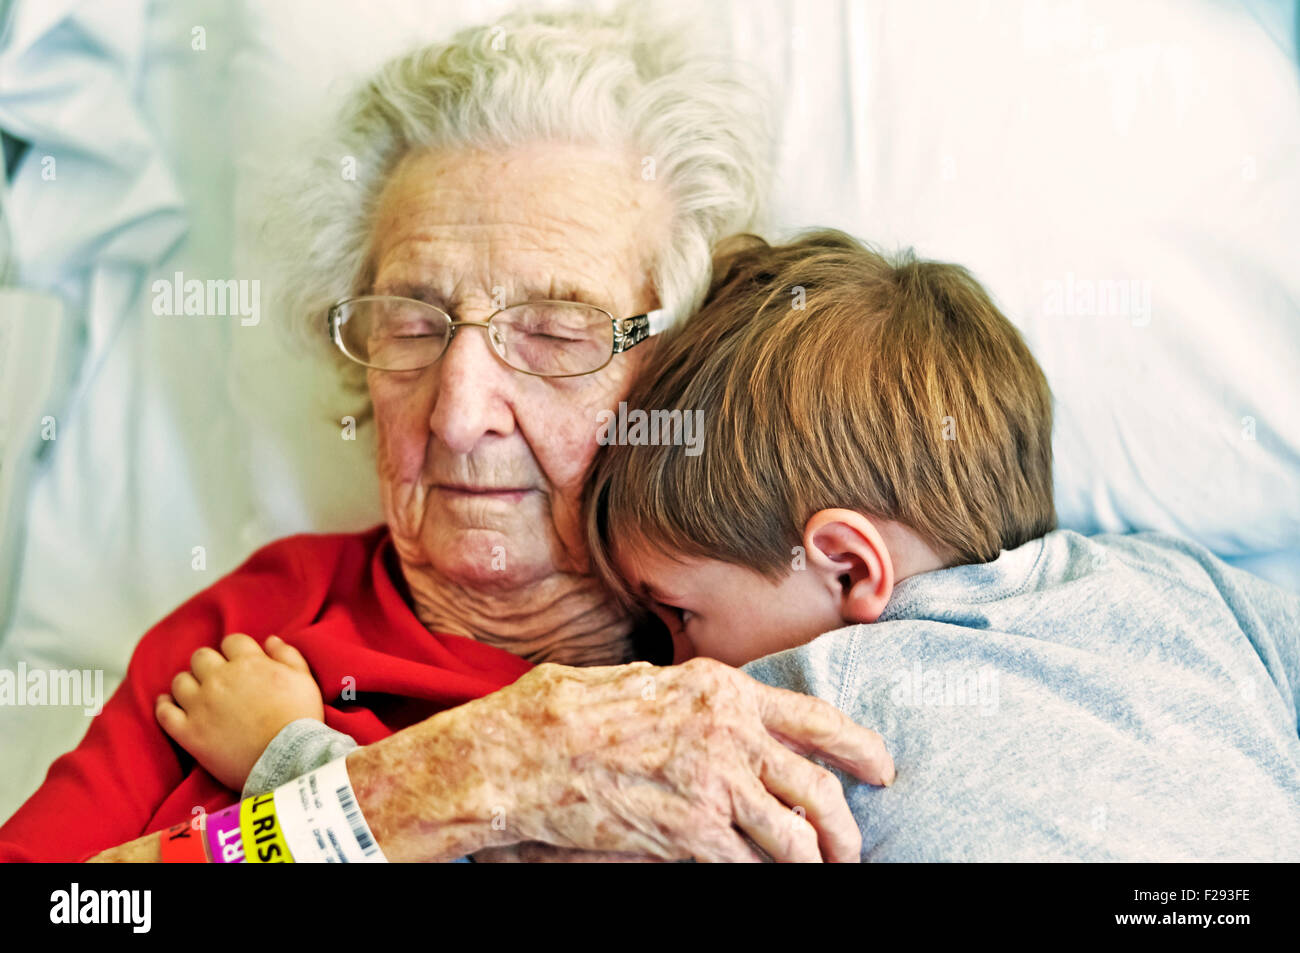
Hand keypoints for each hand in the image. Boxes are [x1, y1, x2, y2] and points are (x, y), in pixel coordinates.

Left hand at [154, 633, 323, 791]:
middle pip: (201, 657)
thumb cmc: (300, 719)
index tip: (242, 663)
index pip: (231, 641)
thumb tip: (270, 640)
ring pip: (180, 681)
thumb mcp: (304, 679)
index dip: (237, 651)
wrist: (288, 761)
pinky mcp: (188, 732)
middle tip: (220, 679)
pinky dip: (163, 705)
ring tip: (198, 694)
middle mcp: (219, 679)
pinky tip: (168, 703)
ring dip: (189, 683)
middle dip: (210, 664)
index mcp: (248, 662)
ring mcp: (201, 705)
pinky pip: (164, 712)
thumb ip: (287, 654)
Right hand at [357, 657, 893, 861]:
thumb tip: (743, 730)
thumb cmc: (583, 710)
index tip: (883, 769)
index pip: (817, 719)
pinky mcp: (692, 832)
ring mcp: (715, 784)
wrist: (534, 747)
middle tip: (850, 846)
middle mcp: (732, 733)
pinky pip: (749, 864)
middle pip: (818, 787)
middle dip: (844, 826)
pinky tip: (760, 874)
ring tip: (816, 870)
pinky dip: (761, 874)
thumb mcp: (658, 686)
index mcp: (725, 689)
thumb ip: (708, 707)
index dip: (860, 748)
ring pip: (794, 837)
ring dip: (812, 860)